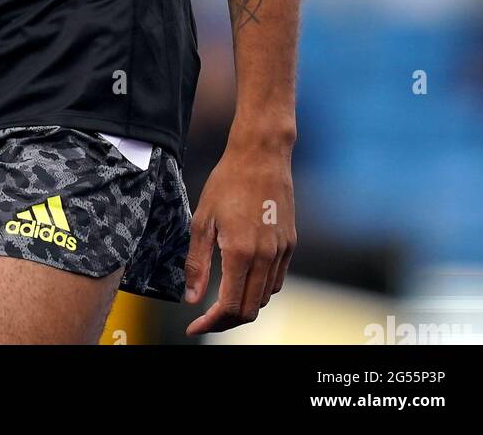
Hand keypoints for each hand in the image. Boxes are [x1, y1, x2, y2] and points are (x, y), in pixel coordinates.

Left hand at [183, 135, 294, 334]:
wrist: (261, 156)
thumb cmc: (228, 182)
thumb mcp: (202, 220)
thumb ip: (197, 262)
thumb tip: (192, 298)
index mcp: (241, 252)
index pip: (229, 306)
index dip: (211, 322)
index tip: (194, 326)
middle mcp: (266, 257)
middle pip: (250, 309)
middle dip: (226, 321)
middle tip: (206, 319)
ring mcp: (281, 251)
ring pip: (265, 297)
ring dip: (244, 305)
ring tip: (222, 301)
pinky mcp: (290, 243)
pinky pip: (276, 279)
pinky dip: (260, 289)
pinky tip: (244, 280)